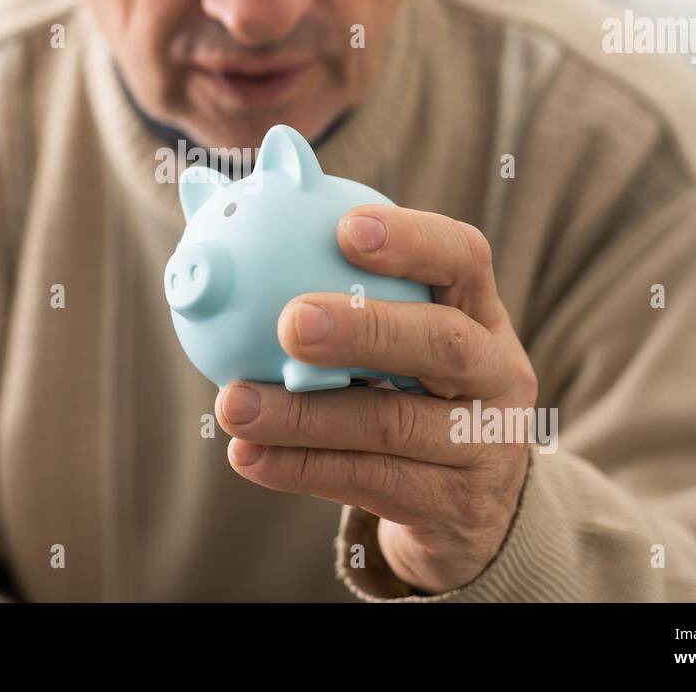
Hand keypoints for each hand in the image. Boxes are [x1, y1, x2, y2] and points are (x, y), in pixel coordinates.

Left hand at [213, 205, 537, 594]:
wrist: (463, 507)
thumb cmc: (398, 390)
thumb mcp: (386, 334)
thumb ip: (315, 273)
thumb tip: (199, 189)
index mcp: (479, 312)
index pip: (463, 257)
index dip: (411, 239)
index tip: (344, 228)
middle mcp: (496, 372)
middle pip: (443, 344)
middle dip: (365, 329)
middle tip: (288, 323)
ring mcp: (485, 445)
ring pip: (394, 426)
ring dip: (304, 415)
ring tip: (233, 404)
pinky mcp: (458, 506)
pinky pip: (371, 484)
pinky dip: (301, 469)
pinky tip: (246, 455)